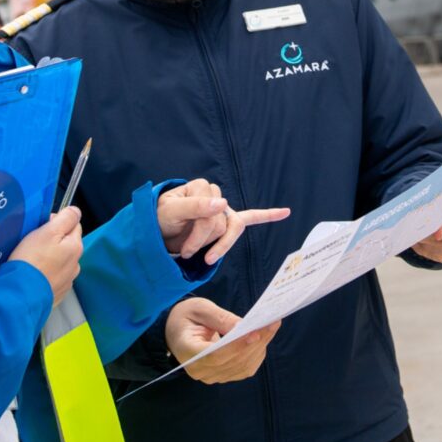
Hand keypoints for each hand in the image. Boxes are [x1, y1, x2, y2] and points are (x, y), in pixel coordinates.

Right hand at [11, 206, 83, 303]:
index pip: (73, 224)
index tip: (41, 226)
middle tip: (33, 243)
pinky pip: (51, 277)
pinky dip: (44, 273)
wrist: (19, 294)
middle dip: (53, 240)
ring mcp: (66, 281)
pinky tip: (33, 274)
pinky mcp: (55, 293)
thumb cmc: (31, 261)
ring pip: (59, 261)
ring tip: (31, 260)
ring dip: (49, 258)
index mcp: (75, 247)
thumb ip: (65, 218)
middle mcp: (75, 264)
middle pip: (66, 243)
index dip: (57, 222)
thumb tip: (75, 211)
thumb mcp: (48, 231)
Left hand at [157, 179, 289, 263]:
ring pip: (229, 230)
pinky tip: (285, 212)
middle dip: (205, 241)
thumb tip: (223, 203)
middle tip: (187, 253)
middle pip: (223, 222)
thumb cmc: (160, 219)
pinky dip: (268, 215)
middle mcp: (215, 195)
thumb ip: (195, 206)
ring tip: (195, 254)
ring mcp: (222, 208)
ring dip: (214, 246)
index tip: (184, 251)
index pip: (212, 213)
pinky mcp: (226, 220)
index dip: (199, 235)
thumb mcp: (171, 212)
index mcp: (201, 187)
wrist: (156, 228)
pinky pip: (251, 217)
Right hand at [166, 298, 280, 383]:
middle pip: (233, 361)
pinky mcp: (223, 375)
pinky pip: (245, 369)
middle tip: (272, 323)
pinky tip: (263, 338)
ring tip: (271, 327)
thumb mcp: (200, 309)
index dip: (237, 346)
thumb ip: (221, 318)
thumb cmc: (186, 317)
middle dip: (256, 342)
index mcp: (188, 352)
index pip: (215, 355)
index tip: (255, 333)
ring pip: (243, 366)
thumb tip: (244, 326)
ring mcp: (212, 376)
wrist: (177, 332)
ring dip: (260, 347)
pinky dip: (257, 354)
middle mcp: (199, 370)